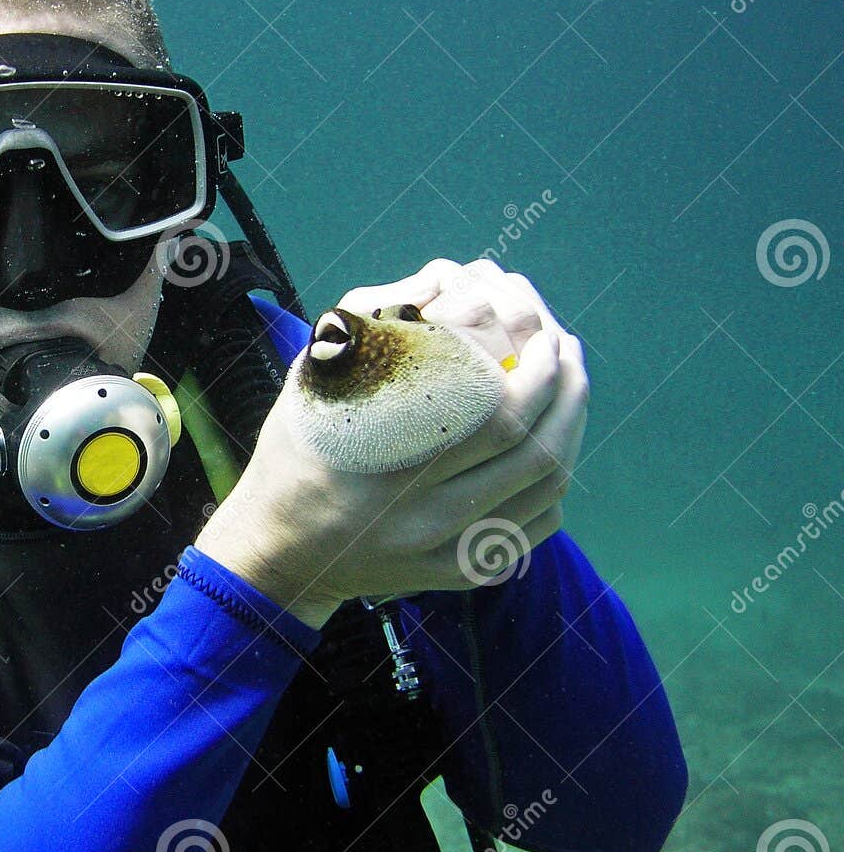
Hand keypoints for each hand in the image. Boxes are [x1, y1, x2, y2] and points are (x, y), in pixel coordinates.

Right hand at [195, 258, 587, 628]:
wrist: (279, 554)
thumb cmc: (296, 454)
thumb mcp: (312, 388)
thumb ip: (368, 331)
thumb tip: (444, 276)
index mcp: (387, 466)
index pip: (496, 417)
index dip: (536, 373)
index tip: (543, 335)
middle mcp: (423, 517)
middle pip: (536, 453)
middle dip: (567, 391)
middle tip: (565, 350)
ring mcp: (447, 552)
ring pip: (547, 490)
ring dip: (572, 430)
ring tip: (570, 386)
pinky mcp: (461, 574)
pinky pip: (535, 527)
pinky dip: (555, 483)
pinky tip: (550, 446)